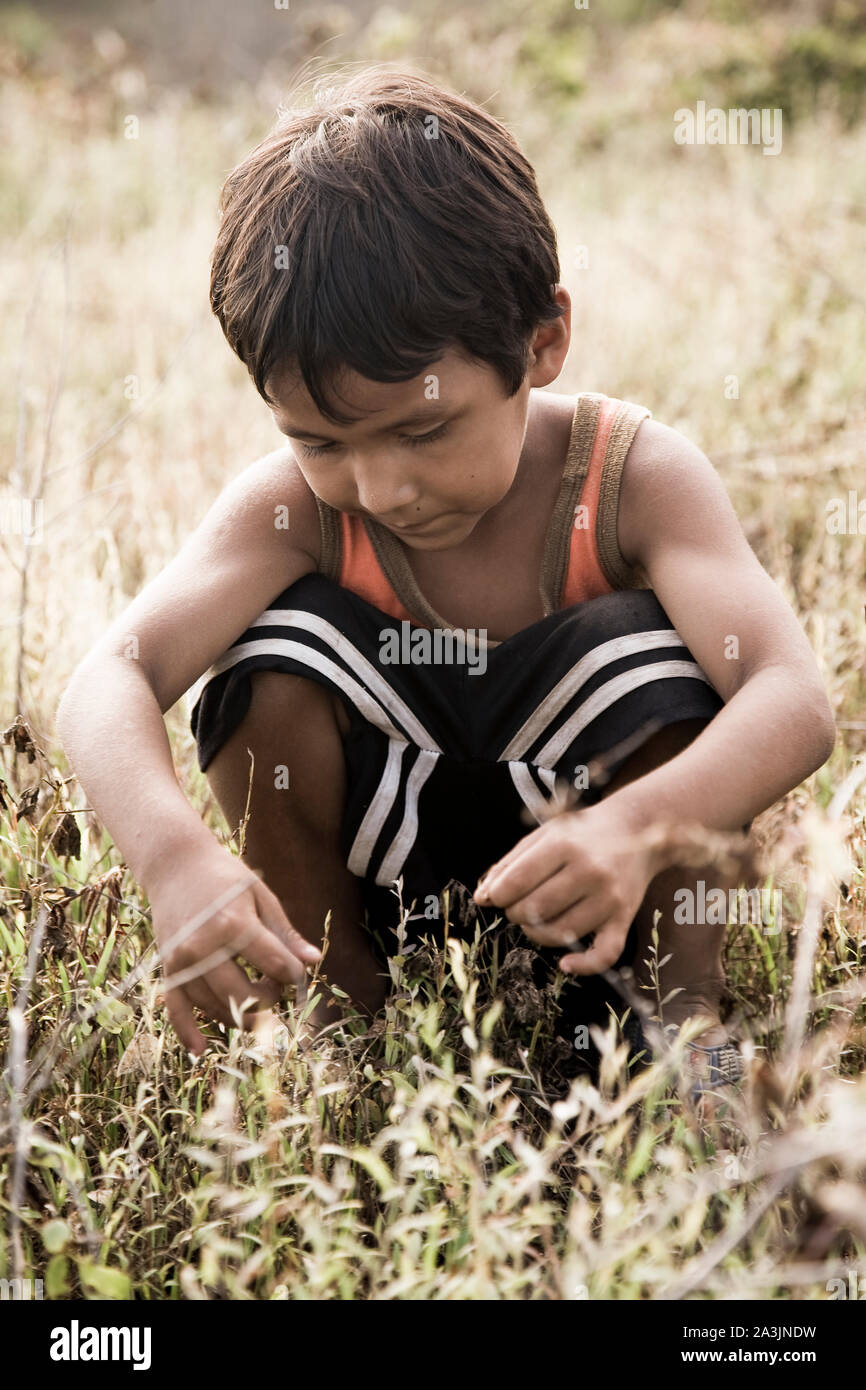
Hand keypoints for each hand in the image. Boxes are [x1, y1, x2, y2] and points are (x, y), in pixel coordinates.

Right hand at [147, 840, 321, 1054]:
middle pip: (245, 995)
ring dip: (240, 1015)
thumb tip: (315, 961)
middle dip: (269, 1000)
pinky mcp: (168, 968)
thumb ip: (285, 934)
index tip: (299, 975)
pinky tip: (200, 1051)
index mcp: (234, 924)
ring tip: (255, 1005)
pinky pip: (176, 1008)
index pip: (276, 966)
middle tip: (276, 988)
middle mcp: (204, 947)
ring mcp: (183, 960)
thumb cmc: (226, 878)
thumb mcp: (261, 897)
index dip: (295, 976)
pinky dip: (187, 1032)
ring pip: (216, 1006)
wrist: (176, 864)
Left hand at [473, 797, 656, 974]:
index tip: (495, 897)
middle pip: (536, 909)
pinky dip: (583, 967)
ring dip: (537, 934)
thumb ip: (510, 864)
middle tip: (517, 907)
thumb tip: (482, 897)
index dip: (498, 895)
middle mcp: (589, 871)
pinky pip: (605, 954)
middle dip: (516, 913)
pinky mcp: (623, 918)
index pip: (518, 881)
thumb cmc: (582, 833)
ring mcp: (608, 898)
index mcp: (564, 845)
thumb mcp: (544, 836)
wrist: (636, 830)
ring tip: (534, 921)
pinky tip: (565, 964)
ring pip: (561, 933)